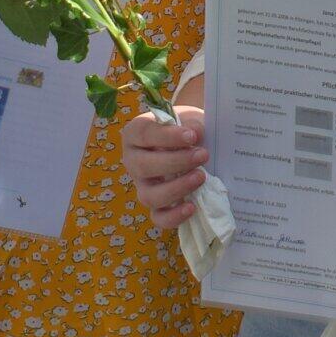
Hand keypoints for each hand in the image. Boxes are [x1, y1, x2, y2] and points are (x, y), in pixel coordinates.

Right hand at [122, 105, 209, 231]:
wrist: (191, 143)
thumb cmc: (185, 128)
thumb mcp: (189, 119)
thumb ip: (191, 124)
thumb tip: (196, 134)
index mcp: (135, 134)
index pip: (144, 134)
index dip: (168, 136)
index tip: (192, 136)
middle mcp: (133, 161)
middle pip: (144, 166)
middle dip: (176, 162)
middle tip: (203, 155)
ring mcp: (142, 186)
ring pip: (149, 195)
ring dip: (177, 188)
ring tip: (201, 177)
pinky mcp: (155, 205)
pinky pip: (158, 218)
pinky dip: (174, 216)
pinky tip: (192, 207)